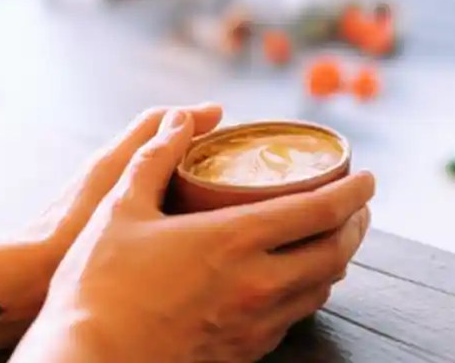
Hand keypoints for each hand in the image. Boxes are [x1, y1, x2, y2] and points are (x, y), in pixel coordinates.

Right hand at [16, 110, 375, 362]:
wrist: (86, 362)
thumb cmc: (97, 285)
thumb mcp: (120, 207)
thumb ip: (154, 157)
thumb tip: (179, 117)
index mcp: (235, 239)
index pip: (322, 211)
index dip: (355, 192)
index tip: (369, 178)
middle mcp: (257, 284)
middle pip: (335, 253)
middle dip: (357, 225)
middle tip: (359, 207)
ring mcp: (253, 324)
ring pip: (320, 291)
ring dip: (336, 261)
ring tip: (332, 240)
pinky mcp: (242, 353)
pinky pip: (291, 320)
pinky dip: (306, 294)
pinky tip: (293, 283)